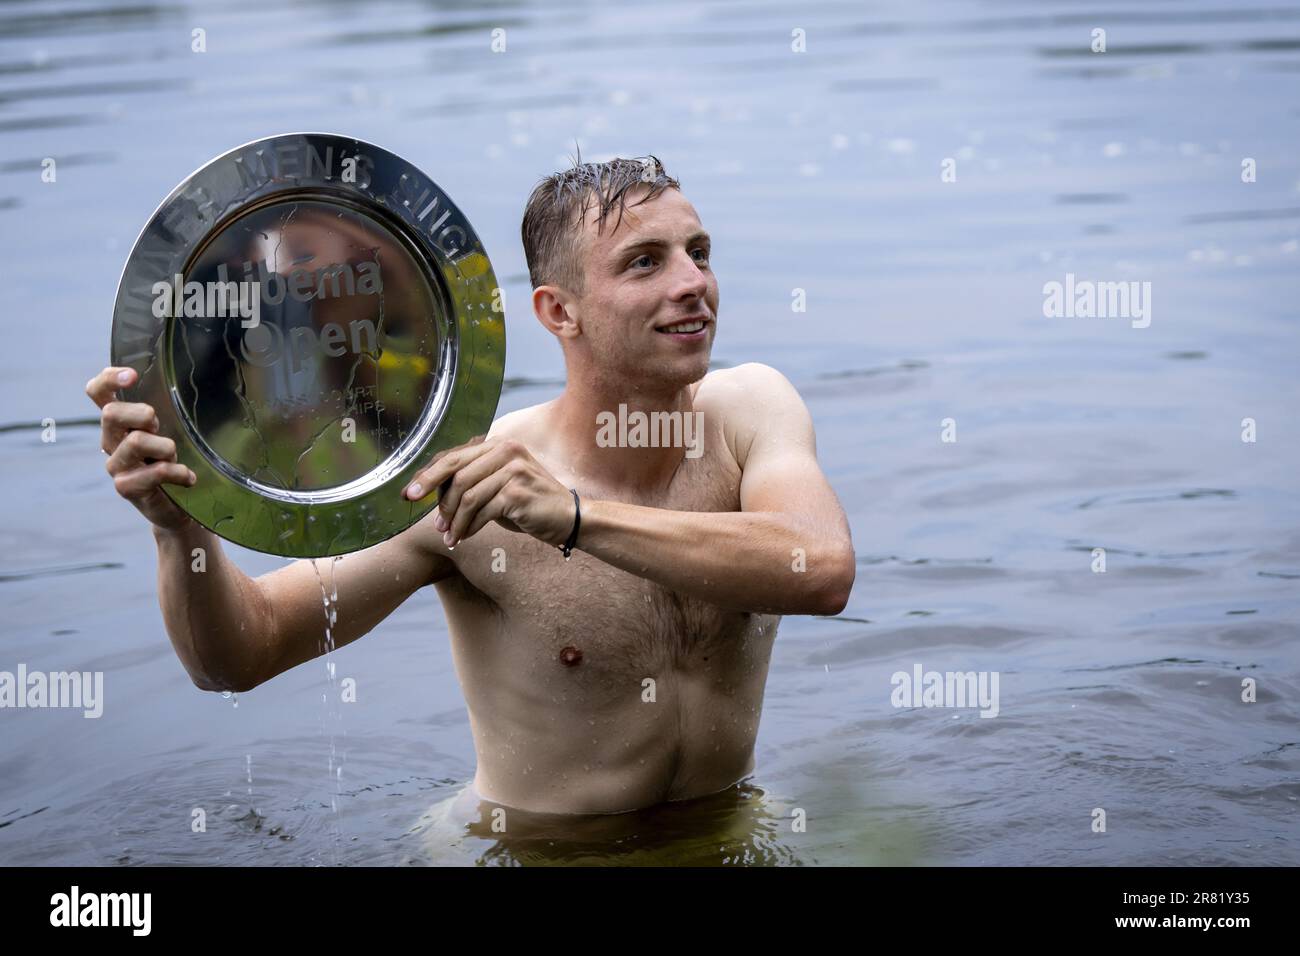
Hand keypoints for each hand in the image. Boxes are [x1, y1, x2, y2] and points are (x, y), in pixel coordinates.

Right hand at [86, 366, 196, 531]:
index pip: (98, 393)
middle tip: (159, 428)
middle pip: (111, 414)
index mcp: (119, 423)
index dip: (108, 380)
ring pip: (135, 441)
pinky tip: (188, 478)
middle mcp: (111, 442)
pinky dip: (179, 472)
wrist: (176, 507)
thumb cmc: (172, 462)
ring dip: (166, 447)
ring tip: (175, 458)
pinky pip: (155, 471)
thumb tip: (184, 385)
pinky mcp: (126, 487)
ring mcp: (116, 465)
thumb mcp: (170, 431)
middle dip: (143, 414)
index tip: (132, 376)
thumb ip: (166, 412)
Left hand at [402, 437, 574, 548]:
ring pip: (467, 495)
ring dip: (453, 520)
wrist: (570, 519)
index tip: (409, 492)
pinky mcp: (517, 491)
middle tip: (421, 513)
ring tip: (448, 536)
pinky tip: (463, 537)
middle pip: (456, 471)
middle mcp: (506, 450)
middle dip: (433, 494)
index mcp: (499, 445)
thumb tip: (433, 491)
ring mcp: (513, 469)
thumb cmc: (530, 505)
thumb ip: (473, 481)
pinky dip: (468, 527)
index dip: (428, 474)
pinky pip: (481, 511)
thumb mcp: (500, 486)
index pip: (455, 456)